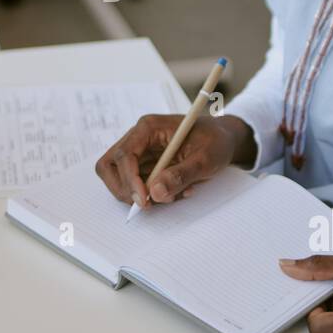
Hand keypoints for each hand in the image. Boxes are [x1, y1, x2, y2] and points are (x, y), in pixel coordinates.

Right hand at [94, 114, 255, 209]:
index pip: (124, 154)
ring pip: (119, 178)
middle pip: (109, 165)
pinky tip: (176, 192)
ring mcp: (139, 152)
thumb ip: (181, 175)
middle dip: (124, 188)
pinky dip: (151, 195)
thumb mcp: (206, 158)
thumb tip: (155, 192)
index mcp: (149, 128)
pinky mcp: (145, 166)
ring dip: (138, 194)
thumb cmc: (216, 141)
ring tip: (171, 196)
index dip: (129, 179)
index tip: (144, 200)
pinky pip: (136, 185)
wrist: (224, 139)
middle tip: (145, 204)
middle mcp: (138, 138)